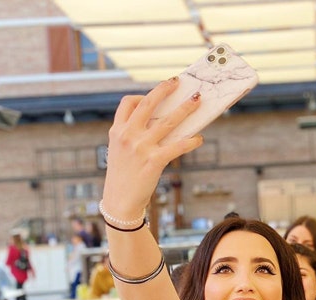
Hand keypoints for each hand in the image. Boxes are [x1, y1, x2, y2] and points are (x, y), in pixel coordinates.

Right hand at [102, 78, 202, 219]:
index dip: (142, 95)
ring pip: (167, 122)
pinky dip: (190, 141)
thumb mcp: (120, 151)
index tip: (154, 94)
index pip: (127, 103)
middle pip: (148, 104)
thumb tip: (159, 123)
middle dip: (164, 89)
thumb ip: (132, 135)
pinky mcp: (154, 161)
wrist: (120, 201)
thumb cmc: (123, 176)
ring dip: (185, 109)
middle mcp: (128, 135)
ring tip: (197, 101)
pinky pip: (177, 146)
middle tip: (178, 82)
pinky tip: (199, 138)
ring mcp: (141, 147)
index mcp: (117, 131)